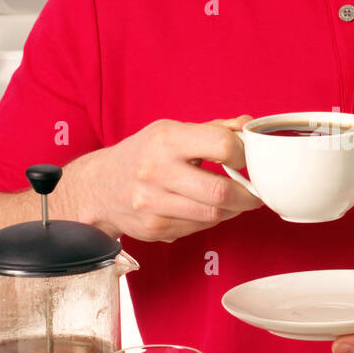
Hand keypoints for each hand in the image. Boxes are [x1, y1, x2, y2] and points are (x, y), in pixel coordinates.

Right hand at [61, 116, 263, 241]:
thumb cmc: (142, 155)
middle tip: (254, 194)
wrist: (99, 186)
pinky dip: (211, 220)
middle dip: (247, 195)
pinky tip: (208, 210)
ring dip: (232, 210)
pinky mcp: (154, 227)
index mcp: (166, 139)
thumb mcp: (171, 132)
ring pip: (212, 214)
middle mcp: (157, 170)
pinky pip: (197, 228)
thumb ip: (213, 129)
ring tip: (234, 202)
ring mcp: (153, 203)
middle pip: (220, 191)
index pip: (222, 145)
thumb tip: (247, 124)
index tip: (247, 161)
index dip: (244, 156)